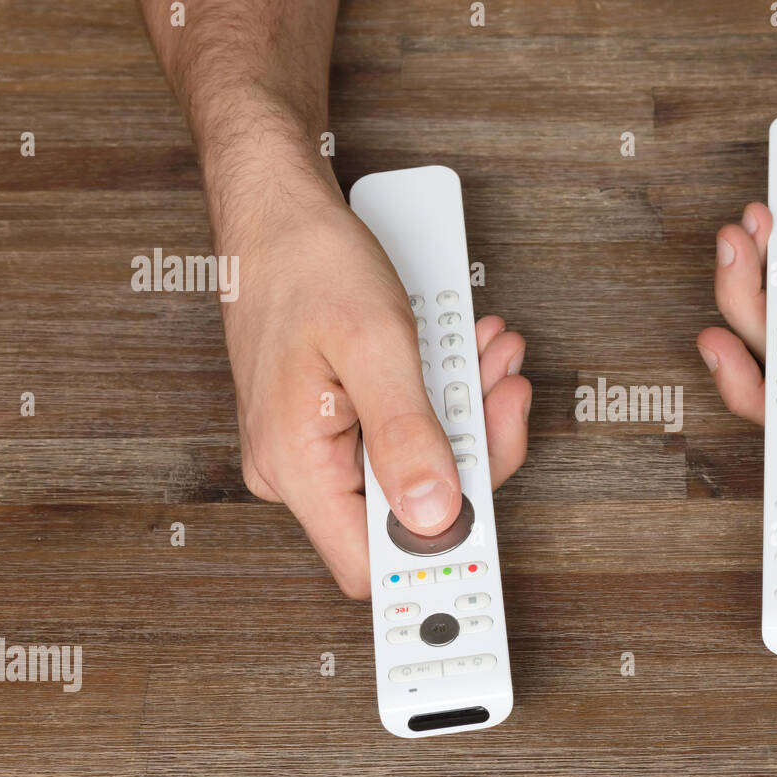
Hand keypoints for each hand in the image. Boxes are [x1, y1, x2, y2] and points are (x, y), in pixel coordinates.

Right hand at [219, 177, 529, 598]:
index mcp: (297, 466)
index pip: (371, 564)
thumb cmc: (309, 262)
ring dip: (467, 417)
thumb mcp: (374, 344)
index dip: (438, 556)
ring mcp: (319, 449)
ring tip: (488, 357)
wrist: (275, 212)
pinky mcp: (338, 424)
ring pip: (416, 466)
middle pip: (410, 513)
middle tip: (502, 393)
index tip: (489, 531)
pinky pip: (404, 433)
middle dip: (474, 455)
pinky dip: (445, 399)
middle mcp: (301, 471)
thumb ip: (406, 437)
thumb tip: (437, 516)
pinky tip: (467, 357)